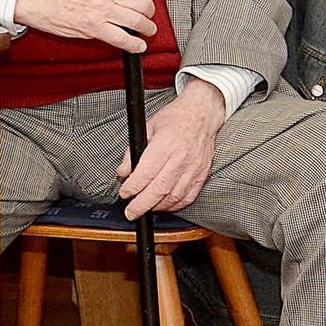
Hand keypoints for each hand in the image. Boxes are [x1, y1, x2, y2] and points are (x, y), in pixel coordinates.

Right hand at [12, 0, 155, 52]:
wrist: (44, 0)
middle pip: (143, 2)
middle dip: (149, 10)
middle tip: (148, 12)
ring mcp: (102, 9)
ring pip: (137, 21)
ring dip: (147, 27)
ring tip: (147, 28)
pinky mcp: (95, 28)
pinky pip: (122, 38)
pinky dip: (134, 44)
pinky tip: (139, 44)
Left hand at [117, 78, 223, 218]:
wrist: (202, 114)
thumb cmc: (175, 118)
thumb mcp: (148, 127)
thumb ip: (133, 151)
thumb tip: (123, 172)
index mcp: (166, 143)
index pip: (147, 172)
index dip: (133, 187)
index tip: (124, 193)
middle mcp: (182, 157)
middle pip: (160, 189)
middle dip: (142, 204)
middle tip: (131, 212)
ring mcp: (194, 168)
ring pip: (174, 197)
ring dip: (157, 207)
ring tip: (145, 208)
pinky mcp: (202, 174)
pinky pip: (188, 197)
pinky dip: (174, 205)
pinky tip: (163, 205)